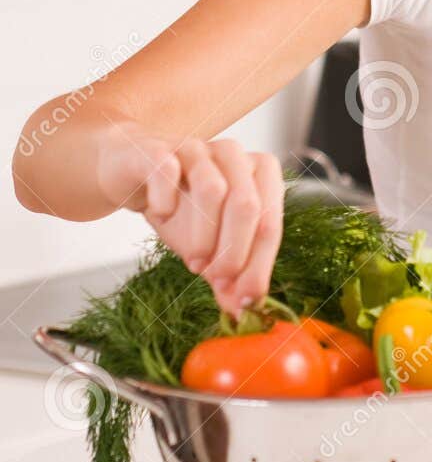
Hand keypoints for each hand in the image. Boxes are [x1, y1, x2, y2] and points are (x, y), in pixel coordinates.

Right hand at [97, 122, 284, 318]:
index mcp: (259, 173)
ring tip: (194, 260)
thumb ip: (227, 274)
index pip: (270, 224)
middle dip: (234, 252)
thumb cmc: (179, 204)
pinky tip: (162, 215)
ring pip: (212, 190)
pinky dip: (165, 201)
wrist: (131, 171)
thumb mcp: (208, 243)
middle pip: (247, 206)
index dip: (260, 265)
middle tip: (218, 280)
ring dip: (203, 235)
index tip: (246, 298)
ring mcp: (197, 148)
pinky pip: (167, 171)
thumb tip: (241, 312)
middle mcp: (234, 155)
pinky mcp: (159, 148)